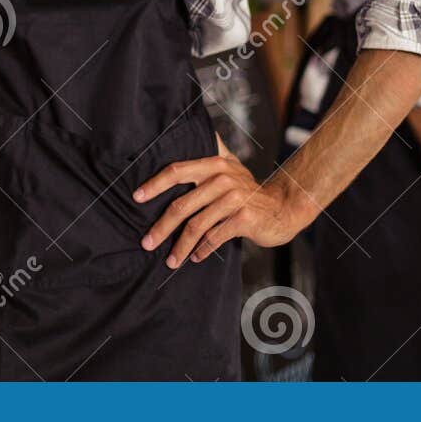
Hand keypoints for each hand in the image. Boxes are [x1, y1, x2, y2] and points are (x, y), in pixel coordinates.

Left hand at [135, 139, 305, 267]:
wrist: (284, 208)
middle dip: (161, 227)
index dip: (154, 184)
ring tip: (171, 260)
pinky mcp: (243, 218)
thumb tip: (169, 161)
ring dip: (180, 246)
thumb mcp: (229, 171)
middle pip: (182, 204)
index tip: (136, 198)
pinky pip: (214, 237)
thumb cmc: (249, 194)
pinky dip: (202, 250)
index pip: (177, 170)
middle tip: (146, 242)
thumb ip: (204, 166)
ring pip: (196, 225)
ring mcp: (234, 198)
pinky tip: (195, 257)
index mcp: (215, 164)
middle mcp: (223, 178)